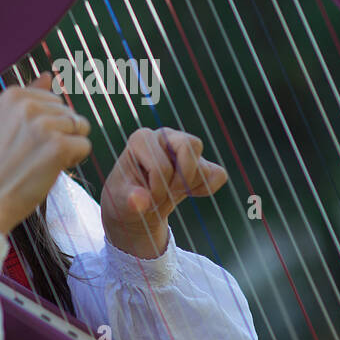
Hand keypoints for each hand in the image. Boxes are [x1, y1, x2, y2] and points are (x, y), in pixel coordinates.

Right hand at [0, 73, 91, 235]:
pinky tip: (51, 169)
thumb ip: (27, 98)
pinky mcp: (58, 145)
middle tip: (34, 155)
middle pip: (69, 114)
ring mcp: (43, 125)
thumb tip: (48, 75)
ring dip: (68, 148)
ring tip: (42, 162)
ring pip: (80, 129)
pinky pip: (85, 146)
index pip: (55, 101)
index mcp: (13, 95)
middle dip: (61, 134)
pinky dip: (74, 160)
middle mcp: (28, 106)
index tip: (27, 142)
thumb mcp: (1, 123)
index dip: (48, 125)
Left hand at [100, 127, 227, 258]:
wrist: (136, 203)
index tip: (146, 199)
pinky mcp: (200, 160)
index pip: (162, 166)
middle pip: (192, 145)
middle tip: (166, 194)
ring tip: (170, 193)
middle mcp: (165, 135)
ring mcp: (184, 146)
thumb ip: (130, 200)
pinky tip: (187, 193)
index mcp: (142, 138)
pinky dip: (206, 189)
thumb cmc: (125, 196)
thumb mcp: (121, 200)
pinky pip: (218, 175)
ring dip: (189, 188)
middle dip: (181, 180)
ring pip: (205, 167)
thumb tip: (139, 200)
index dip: (157, 190)